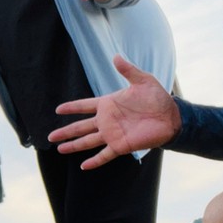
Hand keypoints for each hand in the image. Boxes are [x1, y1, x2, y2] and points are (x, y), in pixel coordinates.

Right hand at [49, 55, 179, 168]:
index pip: (84, 106)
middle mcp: (107, 120)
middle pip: (80, 127)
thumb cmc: (158, 98)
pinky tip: (84, 166)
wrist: (171, 117)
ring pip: (87, 141)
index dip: (72, 107)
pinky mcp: (121, 145)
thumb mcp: (143, 80)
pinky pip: (104, 155)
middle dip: (65, 132)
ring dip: (73, 146)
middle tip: (50, 137)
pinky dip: (94, 161)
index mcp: (108, 104)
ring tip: (60, 149)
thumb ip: (128, 70)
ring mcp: (112, 134)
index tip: (58, 109)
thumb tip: (116, 56)